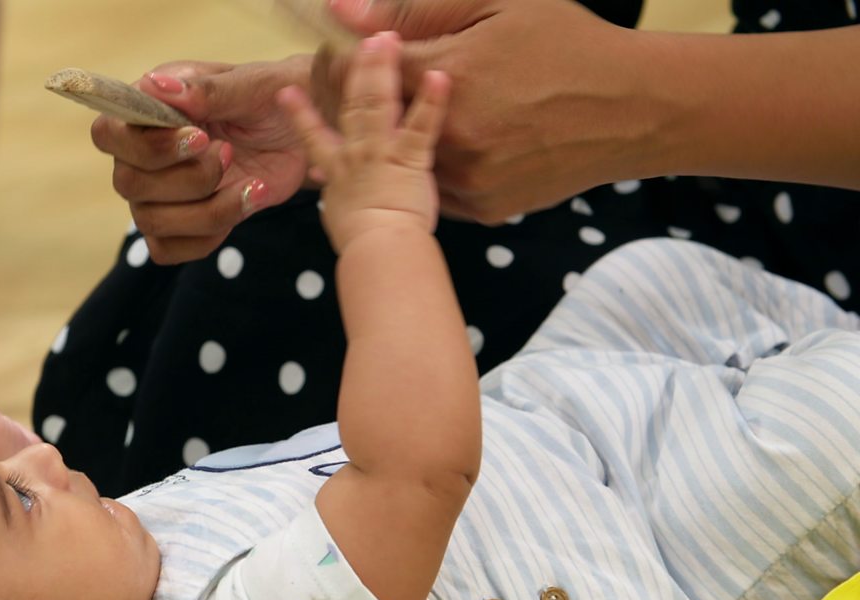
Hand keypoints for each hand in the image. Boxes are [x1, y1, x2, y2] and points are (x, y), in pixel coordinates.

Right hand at [90, 56, 312, 263]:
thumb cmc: (270, 97)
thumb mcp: (250, 85)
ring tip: (251, 183)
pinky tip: (244, 204)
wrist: (301, 132)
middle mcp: (143, 152)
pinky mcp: (180, 225)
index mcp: (148, 107)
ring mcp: (158, 193)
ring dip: (208, 209)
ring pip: (151, 221)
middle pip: (127, 183)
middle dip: (188, 177)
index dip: (146, 145)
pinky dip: (209, 235)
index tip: (200, 136)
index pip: (107, 133)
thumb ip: (205, 89)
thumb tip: (154, 85)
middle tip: (228, 152)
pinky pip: (168, 249)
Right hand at [279, 32, 448, 252]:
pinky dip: (431, 101)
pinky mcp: (408, 159)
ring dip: (381, 70)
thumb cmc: (361, 242)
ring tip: (385, 42)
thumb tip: (324, 185)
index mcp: (337, 169)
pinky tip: (440, 78)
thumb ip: (334, 195)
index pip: (313, 136)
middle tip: (361, 43)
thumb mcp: (338, 217)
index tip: (287, 92)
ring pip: (377, 105)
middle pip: (352, 106)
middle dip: (355, 71)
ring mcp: (380, 152)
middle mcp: (356, 153)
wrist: (377, 249)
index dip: (299, 114)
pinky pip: (421, 126)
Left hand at [314, 0, 651, 223]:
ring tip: (403, 111)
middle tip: (358, 80)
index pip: (353, 74)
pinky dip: (422, 167)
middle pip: (365, 125)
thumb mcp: (495, 4)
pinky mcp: (485, 208)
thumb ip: (413, 9)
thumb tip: (341, 12)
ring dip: (384, 139)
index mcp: (448, 79)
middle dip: (351, 100)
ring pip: (395, 163)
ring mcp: (467, 180)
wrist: (635, 109)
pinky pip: (432, 188)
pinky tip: (436, 142)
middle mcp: (451, 139)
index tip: (340, 49)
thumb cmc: (568, 45)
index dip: (336, 58)